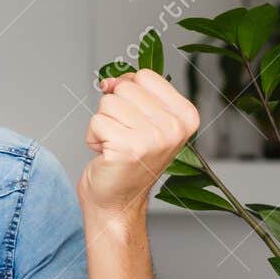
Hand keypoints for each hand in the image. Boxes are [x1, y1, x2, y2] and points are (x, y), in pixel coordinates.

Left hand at [80, 69, 199, 219]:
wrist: (117, 203)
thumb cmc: (128, 161)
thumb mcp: (142, 120)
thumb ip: (133, 92)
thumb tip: (109, 80)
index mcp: (186, 116)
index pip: (145, 76)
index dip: (128, 92)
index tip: (133, 118)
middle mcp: (174, 127)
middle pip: (125, 87)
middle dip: (114, 110)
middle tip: (123, 137)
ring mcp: (153, 138)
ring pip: (108, 103)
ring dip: (103, 124)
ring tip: (115, 146)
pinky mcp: (128, 147)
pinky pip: (96, 121)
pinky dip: (93, 137)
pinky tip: (107, 154)